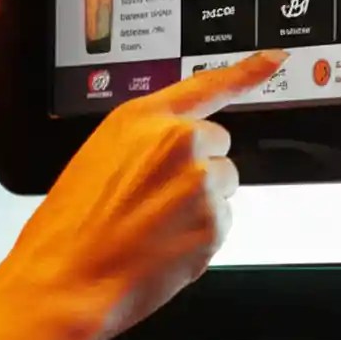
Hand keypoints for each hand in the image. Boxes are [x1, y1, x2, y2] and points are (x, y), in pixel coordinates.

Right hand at [0, 51, 286, 339]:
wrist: (65, 280)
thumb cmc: (71, 227)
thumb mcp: (99, 159)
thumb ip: (144, 143)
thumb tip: (172, 152)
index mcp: (142, 119)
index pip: (207, 84)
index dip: (247, 71)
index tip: (274, 59)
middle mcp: (178, 143)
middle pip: (218, 145)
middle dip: (199, 168)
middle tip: (157, 199)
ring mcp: (201, 183)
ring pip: (224, 186)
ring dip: (201, 204)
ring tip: (155, 226)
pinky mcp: (215, 223)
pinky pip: (223, 224)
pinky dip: (200, 238)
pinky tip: (163, 247)